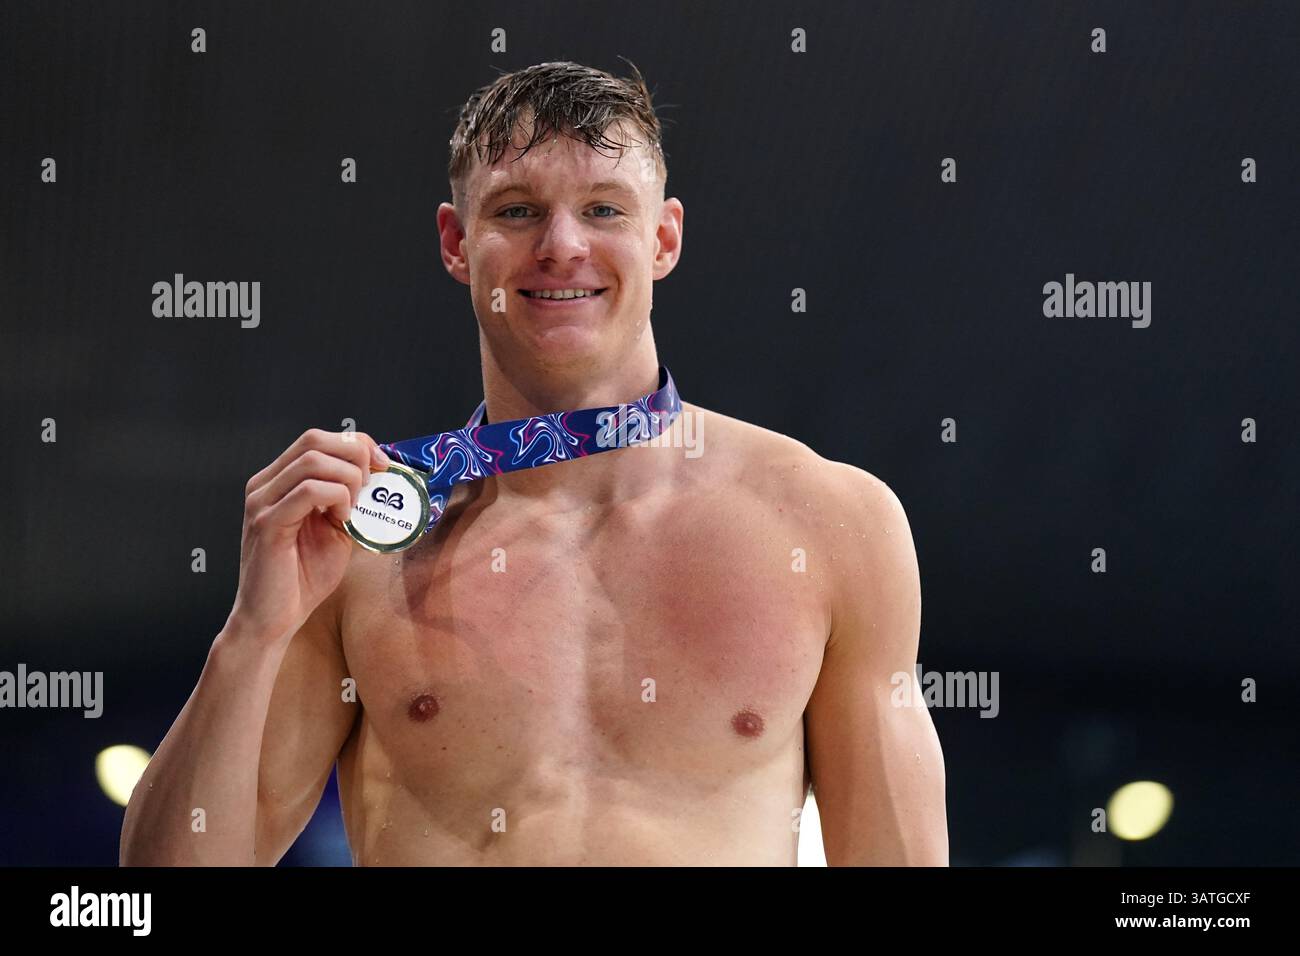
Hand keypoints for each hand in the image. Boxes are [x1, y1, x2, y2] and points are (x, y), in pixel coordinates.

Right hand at [225, 429, 389, 644]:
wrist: (273, 619)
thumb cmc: (302, 577)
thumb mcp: (336, 531)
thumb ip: (351, 502)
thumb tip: (385, 481)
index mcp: (278, 481)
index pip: (317, 439)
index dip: (356, 444)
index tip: (383, 464)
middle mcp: (265, 485)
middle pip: (314, 440)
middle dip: (355, 455)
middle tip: (373, 484)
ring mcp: (262, 502)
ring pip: (313, 460)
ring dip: (347, 479)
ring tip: (354, 508)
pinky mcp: (267, 524)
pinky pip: (308, 490)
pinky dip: (336, 498)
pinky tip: (343, 519)